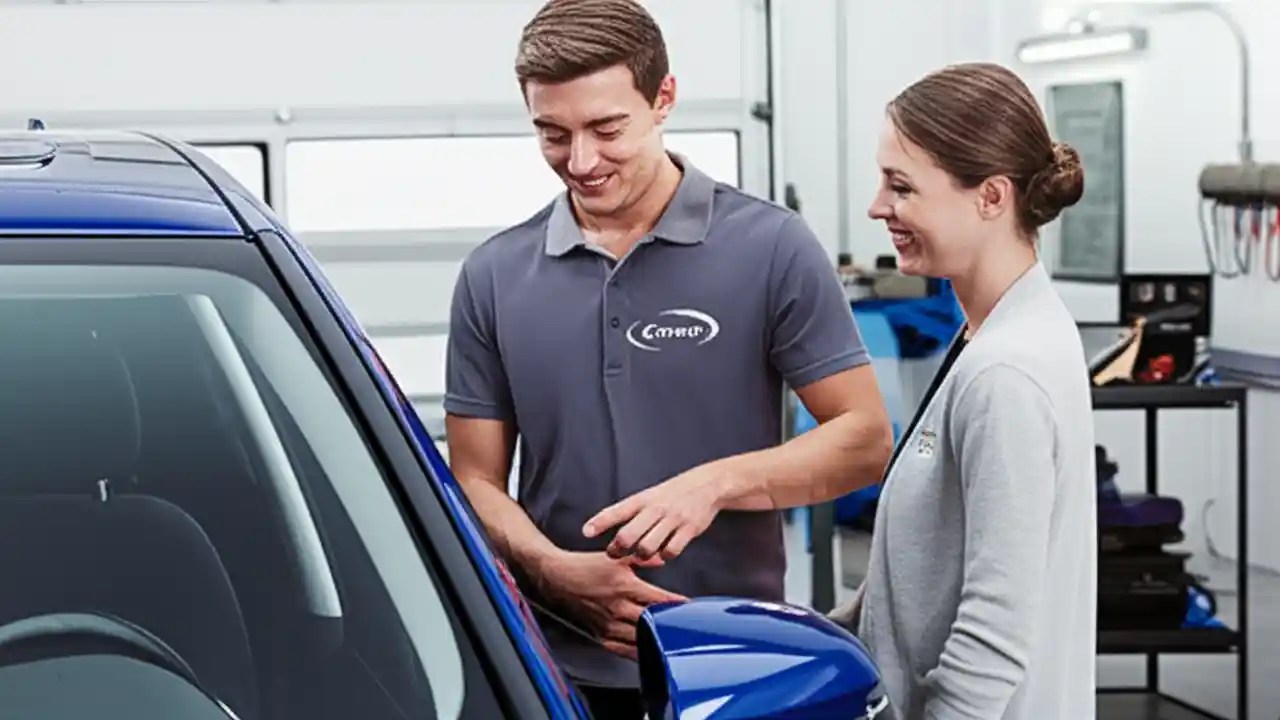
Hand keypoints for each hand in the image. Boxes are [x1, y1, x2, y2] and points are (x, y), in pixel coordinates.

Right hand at [539, 550, 688, 659]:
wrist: (557, 579)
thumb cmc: (585, 566)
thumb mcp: (614, 558)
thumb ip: (640, 559)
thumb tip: (661, 558)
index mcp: (624, 586)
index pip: (658, 599)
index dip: (676, 604)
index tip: (689, 607)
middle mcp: (618, 608)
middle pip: (652, 621)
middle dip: (669, 623)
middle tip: (684, 625)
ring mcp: (608, 624)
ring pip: (639, 639)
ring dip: (655, 640)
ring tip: (670, 640)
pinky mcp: (600, 634)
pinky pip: (622, 649)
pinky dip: (637, 652)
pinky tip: (648, 652)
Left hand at [582, 463, 726, 561]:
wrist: (707, 485)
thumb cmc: (672, 493)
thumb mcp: (649, 496)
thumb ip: (629, 512)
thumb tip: (601, 526)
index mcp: (643, 499)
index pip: (616, 511)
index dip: (600, 522)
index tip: (586, 532)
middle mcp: (655, 508)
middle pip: (629, 534)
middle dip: (618, 548)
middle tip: (613, 553)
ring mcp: (672, 519)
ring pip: (647, 547)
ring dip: (641, 555)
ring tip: (640, 554)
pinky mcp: (688, 529)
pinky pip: (671, 551)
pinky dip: (665, 556)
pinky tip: (664, 553)